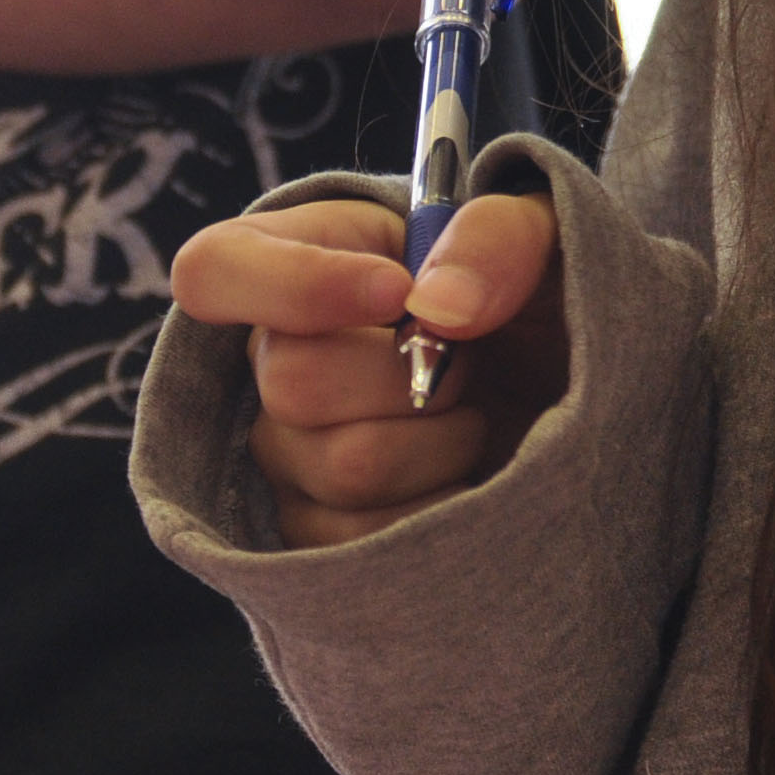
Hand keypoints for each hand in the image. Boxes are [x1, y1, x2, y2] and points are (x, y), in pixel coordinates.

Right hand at [167, 192, 564, 545]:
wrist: (560, 386)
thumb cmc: (531, 293)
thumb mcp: (541, 231)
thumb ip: (498, 236)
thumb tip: (437, 306)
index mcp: (294, 258)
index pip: (214, 272)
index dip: (298, 288)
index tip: (398, 290)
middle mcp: (265, 361)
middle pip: (293, 387)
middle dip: (413, 378)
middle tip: (467, 360)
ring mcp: (282, 456)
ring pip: (344, 468)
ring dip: (442, 444)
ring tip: (469, 417)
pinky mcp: (313, 532)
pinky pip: (364, 544)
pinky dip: (441, 511)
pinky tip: (465, 479)